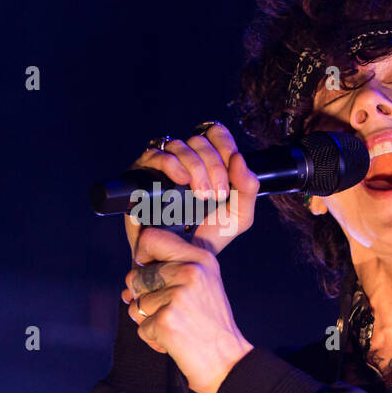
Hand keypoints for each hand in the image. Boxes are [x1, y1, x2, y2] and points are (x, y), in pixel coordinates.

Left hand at [121, 226, 253, 392]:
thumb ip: (171, 267)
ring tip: (175, 324)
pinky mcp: (166, 320)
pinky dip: (152, 337)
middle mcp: (190, 272)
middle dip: (143, 296)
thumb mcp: (202, 284)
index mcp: (200, 258)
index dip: (141, 255)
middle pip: (135, 274)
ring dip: (148, 319)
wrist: (227, 362)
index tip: (147, 270)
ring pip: (135, 303)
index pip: (151, 237)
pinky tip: (174, 339)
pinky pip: (140, 326)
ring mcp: (178, 296)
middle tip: (170, 309)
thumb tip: (132, 266)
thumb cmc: (211, 326)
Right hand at [123, 123, 259, 258]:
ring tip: (202, 196)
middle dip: (214, 167)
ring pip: (180, 146)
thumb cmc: (206, 236)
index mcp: (208, 162)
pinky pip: (157, 155)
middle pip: (200, 141)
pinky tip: (182, 181)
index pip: (216, 134)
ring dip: (197, 169)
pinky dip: (173, 165)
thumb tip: (239, 159)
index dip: (225, 146)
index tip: (231, 174)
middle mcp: (185, 158)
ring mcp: (162, 163)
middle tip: (217, 195)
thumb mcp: (238, 215)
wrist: (180, 259)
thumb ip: (248, 188)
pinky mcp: (143, 172)